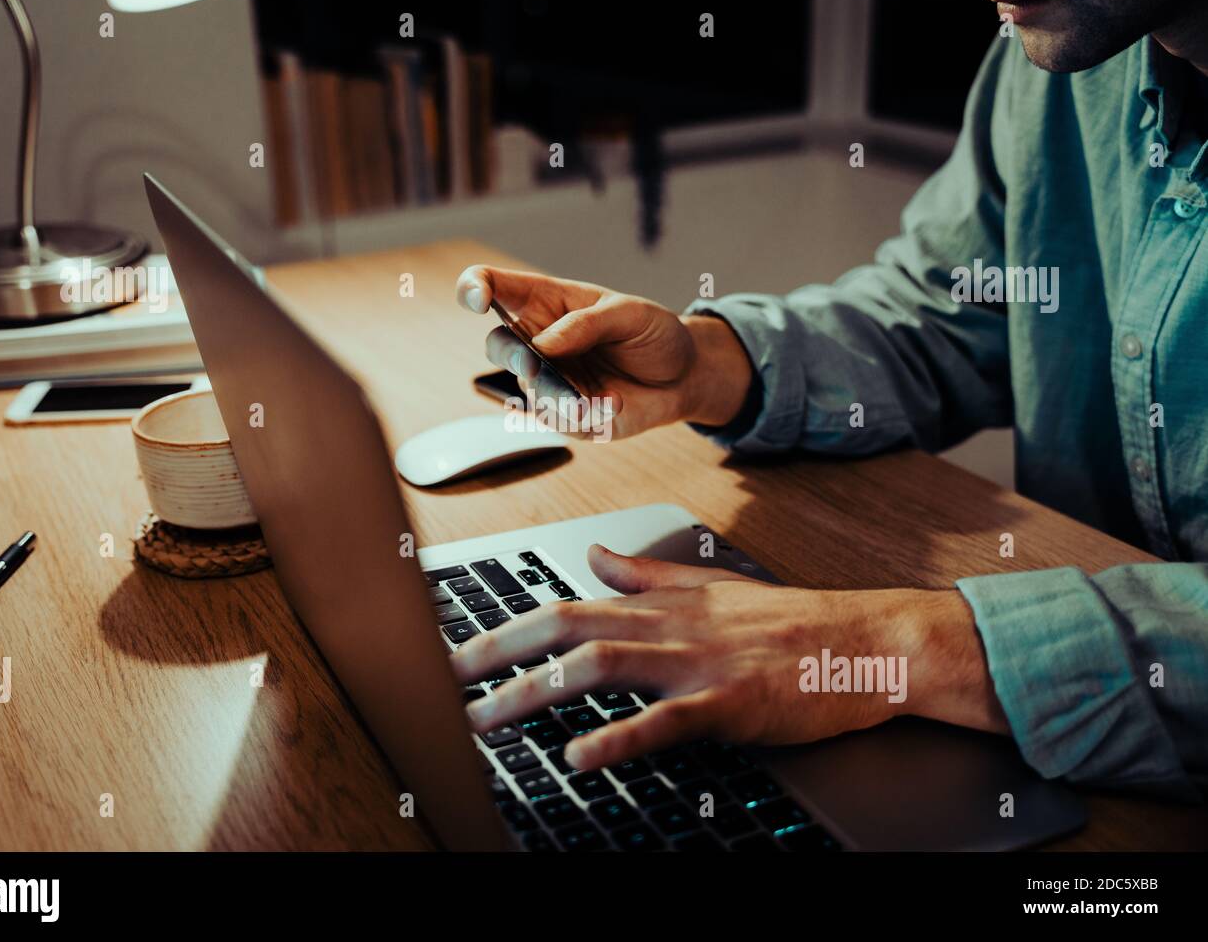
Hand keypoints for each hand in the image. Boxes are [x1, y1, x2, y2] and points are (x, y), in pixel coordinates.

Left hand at [450, 545, 1006, 771]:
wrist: (868, 640)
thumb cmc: (793, 622)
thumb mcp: (711, 588)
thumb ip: (646, 572)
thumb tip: (593, 554)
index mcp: (662, 603)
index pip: (567, 607)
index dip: (506, 625)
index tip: (457, 646)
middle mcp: (669, 625)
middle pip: (567, 629)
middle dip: (497, 653)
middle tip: (443, 681)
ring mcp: (697, 662)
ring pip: (601, 666)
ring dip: (534, 692)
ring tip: (484, 720)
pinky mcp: (730, 701)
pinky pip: (666, 721)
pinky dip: (620, 737)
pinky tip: (581, 756)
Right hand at [455, 265, 752, 437]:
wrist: (684, 376)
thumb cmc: (652, 334)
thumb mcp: (630, 314)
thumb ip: (586, 324)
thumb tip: (544, 345)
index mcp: (546, 302)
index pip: (494, 287)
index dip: (475, 288)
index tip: (479, 298)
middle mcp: (539, 341)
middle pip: (499, 346)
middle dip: (511, 355)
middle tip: (533, 363)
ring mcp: (549, 380)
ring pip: (527, 390)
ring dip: (554, 394)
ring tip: (593, 397)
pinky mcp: (566, 415)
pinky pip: (558, 419)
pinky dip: (584, 414)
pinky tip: (612, 404)